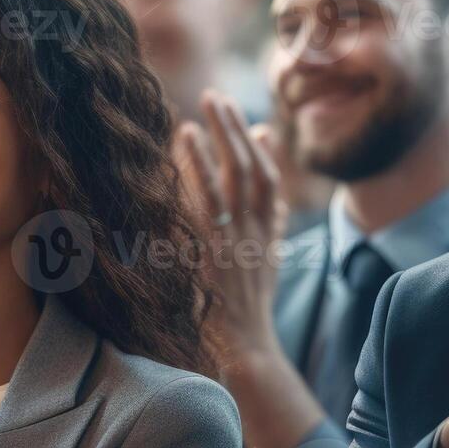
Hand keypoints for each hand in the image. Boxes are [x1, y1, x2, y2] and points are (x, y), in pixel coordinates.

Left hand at [174, 89, 290, 358]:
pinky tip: (177, 158)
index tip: (241, 115)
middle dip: (232, 132)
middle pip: (250, 171)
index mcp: (270, 234)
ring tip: (195, 115)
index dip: (256, 146)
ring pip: (231, 184)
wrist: (244, 349)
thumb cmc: (248, 301)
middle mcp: (256, 235)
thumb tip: (263, 147)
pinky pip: (203, 209)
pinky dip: (194, 177)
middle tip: (215, 98)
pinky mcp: (212, 258)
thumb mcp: (269, 251)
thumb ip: (270, 206)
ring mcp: (234, 245)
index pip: (269, 180)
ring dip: (213, 147)